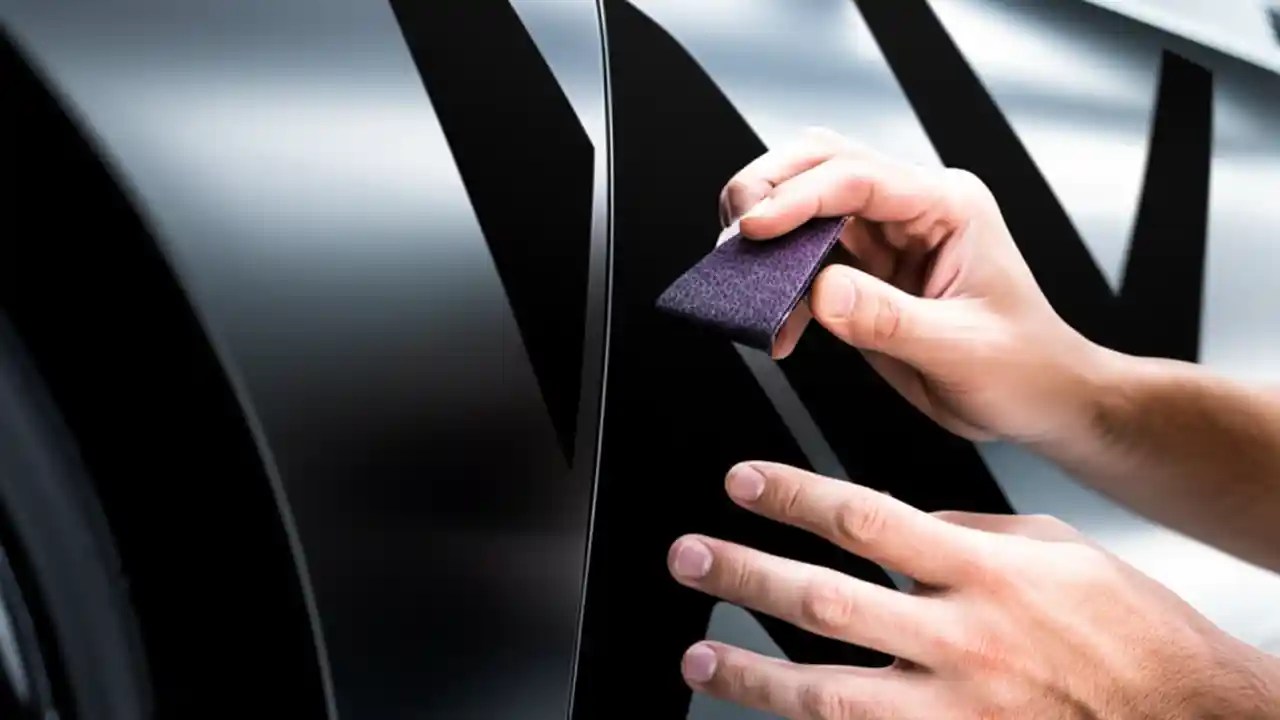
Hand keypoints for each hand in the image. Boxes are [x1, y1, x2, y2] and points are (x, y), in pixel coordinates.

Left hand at [668, 462, 1279, 718]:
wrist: (1192, 719)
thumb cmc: (1130, 631)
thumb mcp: (1058, 552)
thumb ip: (971, 535)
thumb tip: (899, 528)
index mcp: (985, 572)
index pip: (865, 520)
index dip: (793, 497)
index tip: (741, 482)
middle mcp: (963, 638)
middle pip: (827, 600)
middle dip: (745, 576)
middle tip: (688, 557)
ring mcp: (957, 709)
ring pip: (830, 691)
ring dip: (753, 673)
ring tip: (698, 656)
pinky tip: (772, 719)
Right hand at [718, 128, 1104, 442]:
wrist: (1037, 399)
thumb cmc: (1022, 368)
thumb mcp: (960, 349)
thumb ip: (887, 319)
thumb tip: (821, 293)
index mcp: (948, 206)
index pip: (859, 178)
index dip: (799, 198)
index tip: (755, 227)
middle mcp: (913, 209)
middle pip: (822, 165)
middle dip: (767, 191)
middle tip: (733, 236)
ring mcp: (885, 238)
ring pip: (804, 206)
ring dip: (765, 236)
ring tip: (739, 275)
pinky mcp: (863, 272)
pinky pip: (804, 260)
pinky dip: (778, 284)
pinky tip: (774, 324)